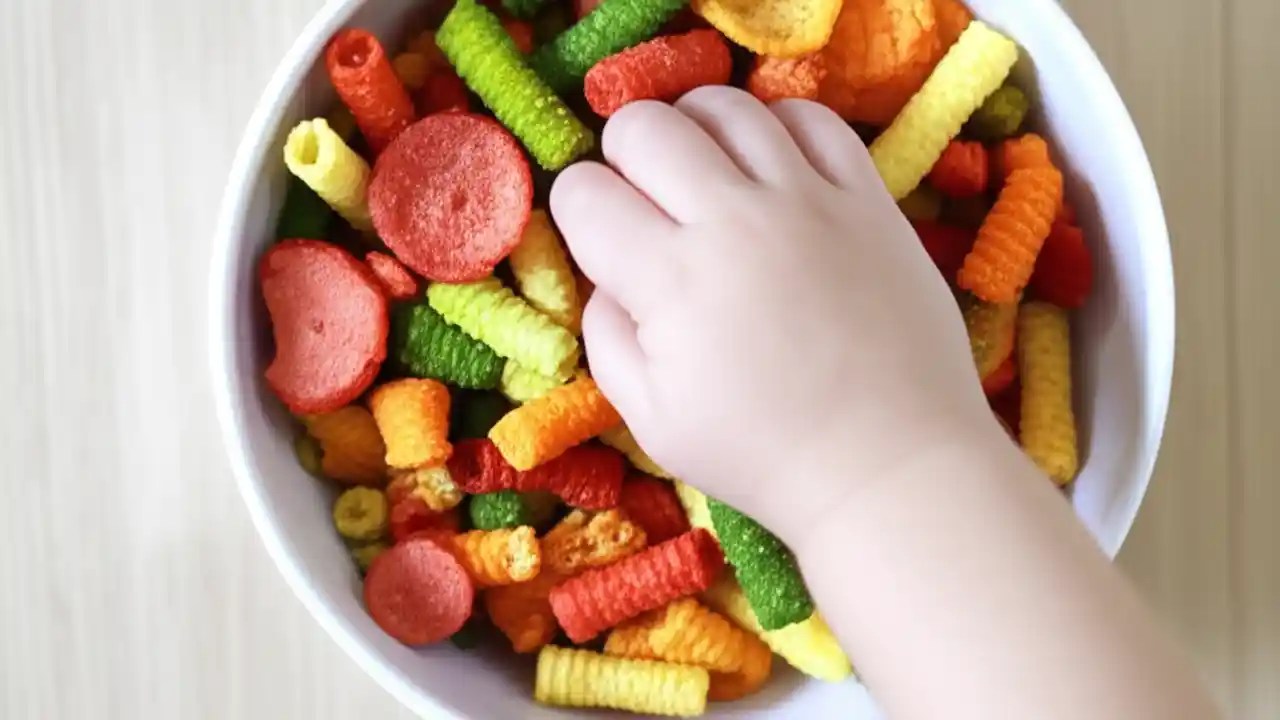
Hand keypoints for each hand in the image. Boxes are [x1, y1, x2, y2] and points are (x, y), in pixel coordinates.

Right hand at [551, 86, 995, 545]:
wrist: (888, 465)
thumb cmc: (762, 455)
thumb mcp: (652, 419)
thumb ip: (607, 336)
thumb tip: (606, 275)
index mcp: (671, 279)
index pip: (584, 191)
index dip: (578, 210)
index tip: (601, 240)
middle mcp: (734, 219)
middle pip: (645, 126)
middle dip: (624, 156)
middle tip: (647, 202)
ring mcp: (807, 198)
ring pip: (725, 106)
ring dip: (695, 131)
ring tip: (706, 176)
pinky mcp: (867, 195)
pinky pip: (810, 117)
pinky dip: (776, 128)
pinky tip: (772, 169)